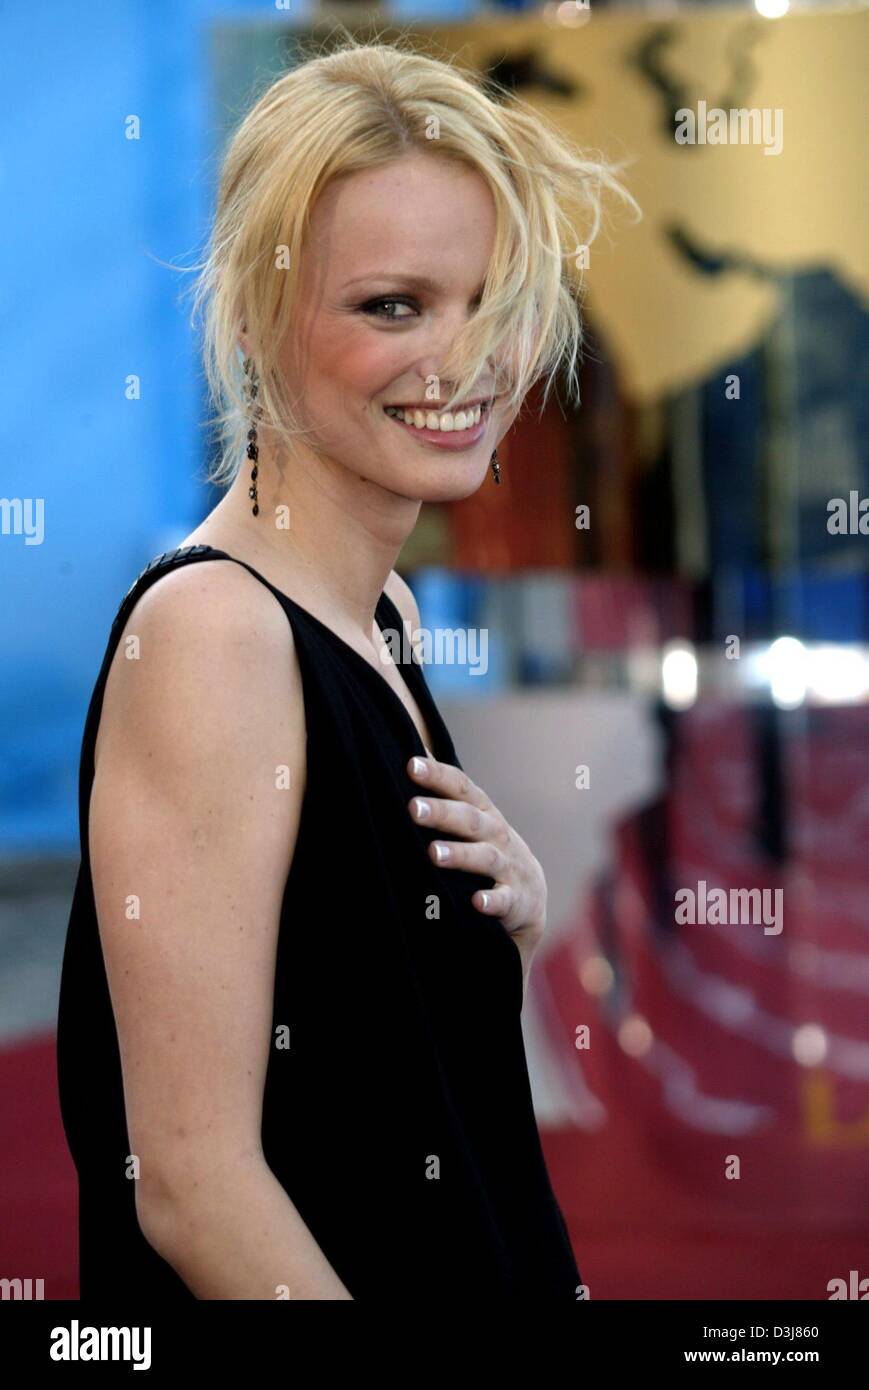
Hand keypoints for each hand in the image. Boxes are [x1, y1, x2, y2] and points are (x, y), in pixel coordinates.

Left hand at [406, 755, 546, 992]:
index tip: (411, 765)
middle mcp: (495, 835)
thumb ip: (446, 792)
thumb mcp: (473, 817)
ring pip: (484, 857)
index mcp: (482, 812)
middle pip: (469, 819)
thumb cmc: (487, 846)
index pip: (460, 787)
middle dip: (442, 813)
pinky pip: (504, 900)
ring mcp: (507, 866)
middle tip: (414, 808)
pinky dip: (492, 901)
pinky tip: (476, 902)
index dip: (438, 775)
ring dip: (460, 854)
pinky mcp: (514, 900)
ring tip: (434, 853)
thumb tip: (413, 755)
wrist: (530, 894)